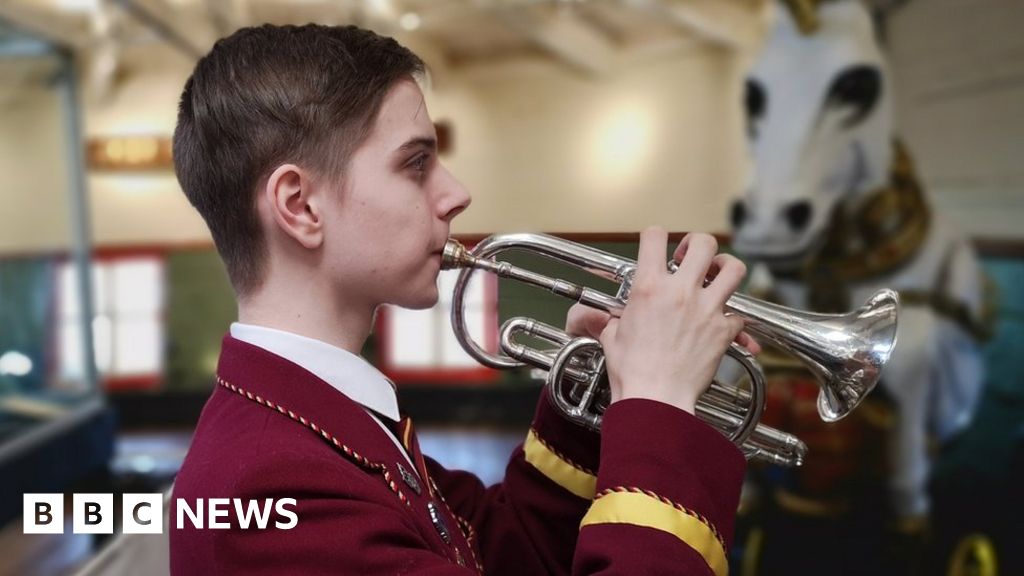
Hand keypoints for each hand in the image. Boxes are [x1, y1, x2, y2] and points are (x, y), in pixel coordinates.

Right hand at [597, 227, 750, 414]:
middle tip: (690, 258)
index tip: (658, 245)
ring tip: (716, 276)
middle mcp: (681, 291)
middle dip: (697, 245)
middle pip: (704, 243)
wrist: (656, 398)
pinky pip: (739, 314)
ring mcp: (706, 309)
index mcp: (649, 287)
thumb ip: (608, 319)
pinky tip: (721, 323)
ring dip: (725, 268)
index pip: (655, 237)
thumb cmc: (632, 372)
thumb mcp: (611, 336)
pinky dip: (733, 316)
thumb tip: (596, 317)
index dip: (655, 236)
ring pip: (733, 268)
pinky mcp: (724, 331)